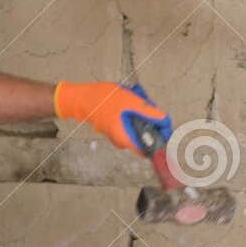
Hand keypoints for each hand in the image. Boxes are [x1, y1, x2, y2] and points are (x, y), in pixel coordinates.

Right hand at [55, 81, 171, 151]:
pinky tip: (127, 99)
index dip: (162, 135)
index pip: (152, 148)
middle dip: (151, 120)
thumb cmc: (103, 100)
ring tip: (135, 98)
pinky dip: (133, 112)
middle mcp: (123, 142)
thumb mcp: (130, 102)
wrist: (81, 98)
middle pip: (147, 135)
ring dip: (141, 113)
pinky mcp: (116, 128)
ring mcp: (119, 135)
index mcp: (127, 139)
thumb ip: (149, 113)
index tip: (163, 122)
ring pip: (139, 127)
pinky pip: (131, 122)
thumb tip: (164, 121)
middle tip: (146, 104)